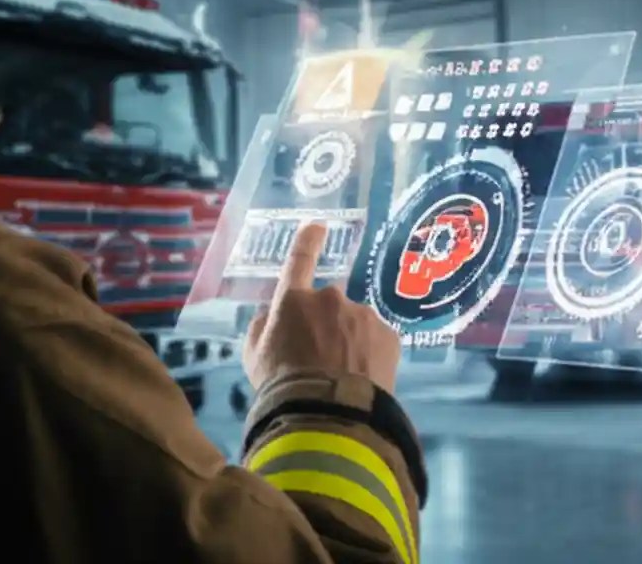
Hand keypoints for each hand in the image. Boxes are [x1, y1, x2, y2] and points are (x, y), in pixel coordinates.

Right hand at [242, 223, 401, 393]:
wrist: (327, 415)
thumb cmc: (282, 386)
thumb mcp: (254, 358)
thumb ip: (263, 329)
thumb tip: (272, 316)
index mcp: (293, 300)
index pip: (299, 260)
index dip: (308, 241)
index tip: (318, 226)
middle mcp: (330, 298)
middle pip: (329, 306)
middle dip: (326, 325)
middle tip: (321, 359)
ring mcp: (362, 315)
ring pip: (355, 323)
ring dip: (350, 340)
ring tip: (342, 377)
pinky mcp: (388, 334)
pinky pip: (376, 340)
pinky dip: (370, 355)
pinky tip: (362, 380)